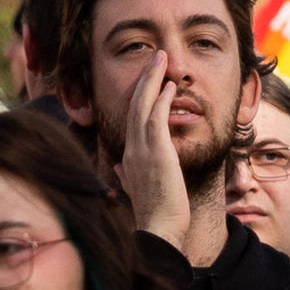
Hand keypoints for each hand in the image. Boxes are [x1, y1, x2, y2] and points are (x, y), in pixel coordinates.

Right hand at [113, 54, 196, 246]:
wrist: (159, 231)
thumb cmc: (155, 216)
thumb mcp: (137, 190)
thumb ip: (127, 176)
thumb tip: (120, 168)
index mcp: (129, 157)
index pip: (132, 119)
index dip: (140, 97)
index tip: (149, 81)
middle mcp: (132, 149)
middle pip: (134, 105)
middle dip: (145, 79)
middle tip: (155, 58)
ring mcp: (142, 150)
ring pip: (142, 106)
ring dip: (152, 80)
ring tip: (161, 60)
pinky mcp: (157, 153)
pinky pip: (156, 119)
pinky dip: (161, 100)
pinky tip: (169, 86)